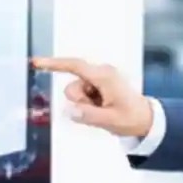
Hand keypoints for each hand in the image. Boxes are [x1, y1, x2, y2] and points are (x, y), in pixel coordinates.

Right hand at [30, 56, 153, 137]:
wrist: (146, 119)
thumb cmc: (132, 117)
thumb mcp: (110, 120)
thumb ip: (89, 115)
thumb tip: (70, 110)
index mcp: (104, 77)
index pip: (74, 66)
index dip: (53, 64)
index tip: (36, 62)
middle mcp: (101, 73)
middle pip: (73, 87)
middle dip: (79, 102)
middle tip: (99, 111)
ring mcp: (100, 78)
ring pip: (76, 93)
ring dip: (85, 105)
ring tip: (103, 110)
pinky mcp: (99, 84)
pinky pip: (83, 95)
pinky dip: (88, 104)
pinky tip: (103, 108)